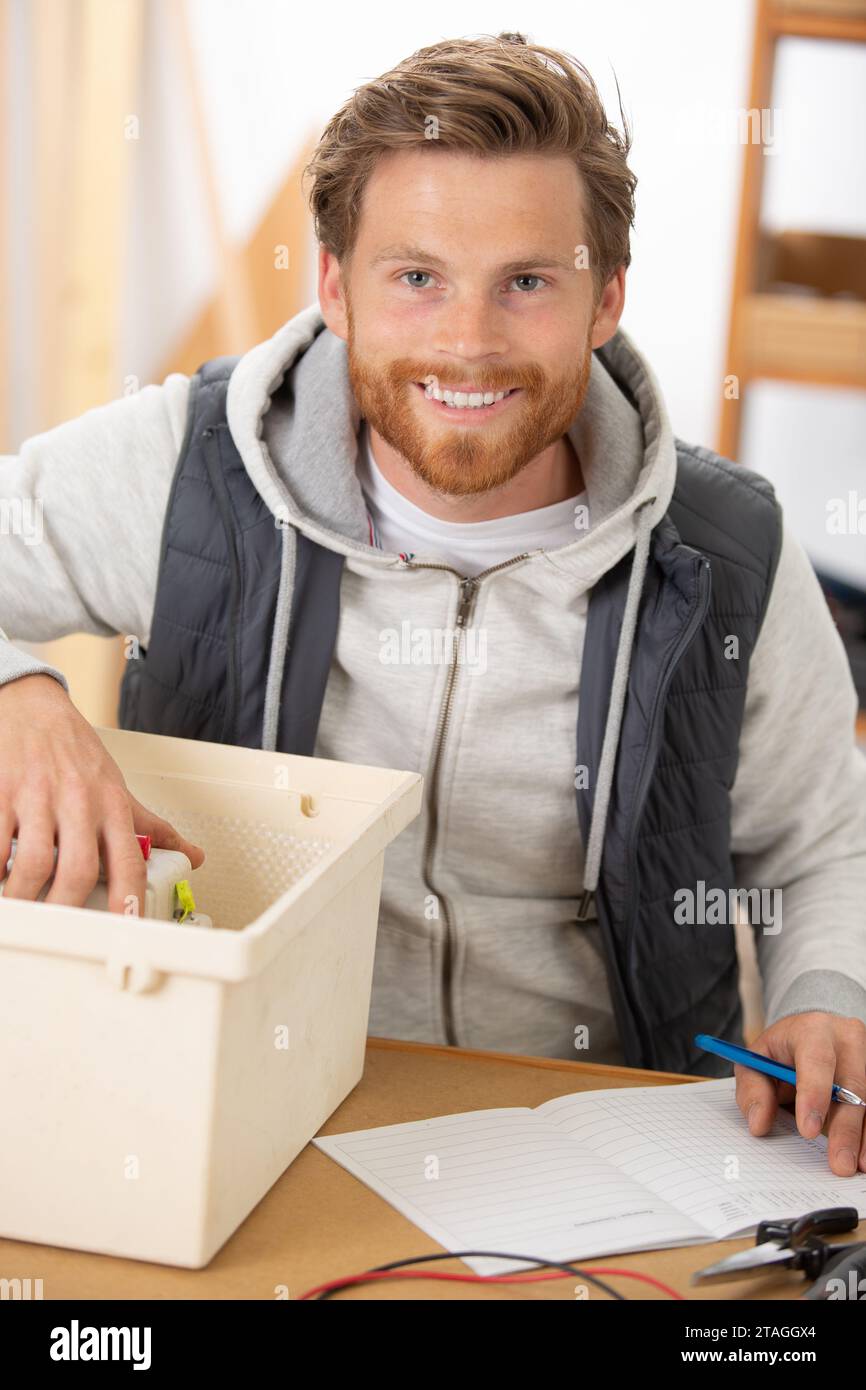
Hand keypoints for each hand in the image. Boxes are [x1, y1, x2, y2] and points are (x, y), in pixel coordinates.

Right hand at [0, 673, 204, 915]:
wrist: (32, 706)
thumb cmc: (75, 752)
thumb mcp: (117, 787)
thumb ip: (151, 826)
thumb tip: (194, 855)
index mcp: (112, 805)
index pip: (129, 861)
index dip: (129, 900)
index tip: (123, 929)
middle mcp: (79, 802)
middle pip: (79, 869)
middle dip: (68, 906)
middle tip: (58, 925)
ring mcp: (38, 797)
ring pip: (34, 863)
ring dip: (25, 896)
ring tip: (21, 907)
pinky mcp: (1, 792)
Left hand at [735, 1012, 865, 1175]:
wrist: (814, 1035)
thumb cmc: (783, 1052)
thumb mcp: (757, 1061)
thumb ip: (753, 1090)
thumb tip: (758, 1124)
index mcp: (812, 1029)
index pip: (817, 1059)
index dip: (814, 1094)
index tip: (808, 1130)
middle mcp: (847, 1039)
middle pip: (853, 1085)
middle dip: (846, 1128)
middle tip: (839, 1163)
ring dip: (864, 1135)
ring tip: (857, 1165)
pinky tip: (865, 1154)